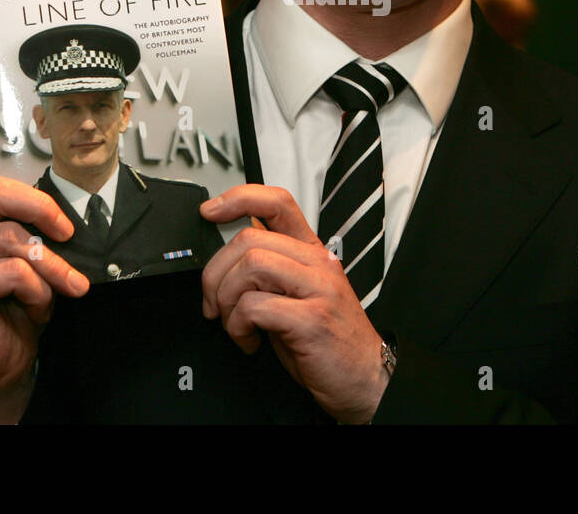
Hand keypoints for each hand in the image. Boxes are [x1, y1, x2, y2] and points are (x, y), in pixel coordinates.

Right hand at [0, 75, 88, 422]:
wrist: (2, 361)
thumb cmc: (20, 304)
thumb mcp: (37, 258)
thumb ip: (40, 231)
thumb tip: (69, 217)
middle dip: (40, 207)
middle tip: (69, 231)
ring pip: (12, 239)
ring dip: (53, 267)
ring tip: (66, 288)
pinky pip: (12, 273)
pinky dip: (37, 292)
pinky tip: (34, 306)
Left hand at [199, 185, 389, 423]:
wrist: (366, 379)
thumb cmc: (328, 342)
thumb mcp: (297, 296)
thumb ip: (270, 272)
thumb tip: (227, 255)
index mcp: (312, 253)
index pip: (277, 202)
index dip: (239, 198)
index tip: (210, 211)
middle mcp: (317, 263)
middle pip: (250, 238)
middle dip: (215, 273)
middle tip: (213, 303)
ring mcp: (318, 289)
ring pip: (250, 266)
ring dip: (226, 299)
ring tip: (233, 324)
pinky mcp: (312, 320)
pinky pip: (255, 307)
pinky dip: (238, 327)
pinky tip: (248, 341)